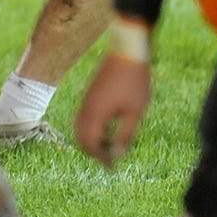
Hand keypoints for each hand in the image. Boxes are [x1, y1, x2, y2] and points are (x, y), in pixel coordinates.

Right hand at [74, 52, 151, 167]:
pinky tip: (107, 127)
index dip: (100, 158)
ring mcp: (86, 99)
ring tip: (108, 144)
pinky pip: (83, 116)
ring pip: (80, 127)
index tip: (111, 167)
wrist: (127, 49)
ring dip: (90, 139)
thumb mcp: (136, 112)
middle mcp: (86, 108)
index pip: (90, 145)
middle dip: (92, 151)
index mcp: (96, 115)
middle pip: (80, 138)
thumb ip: (126, 135)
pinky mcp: (90, 92)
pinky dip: (90, 127)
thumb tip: (118, 154)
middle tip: (108, 158)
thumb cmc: (134, 81)